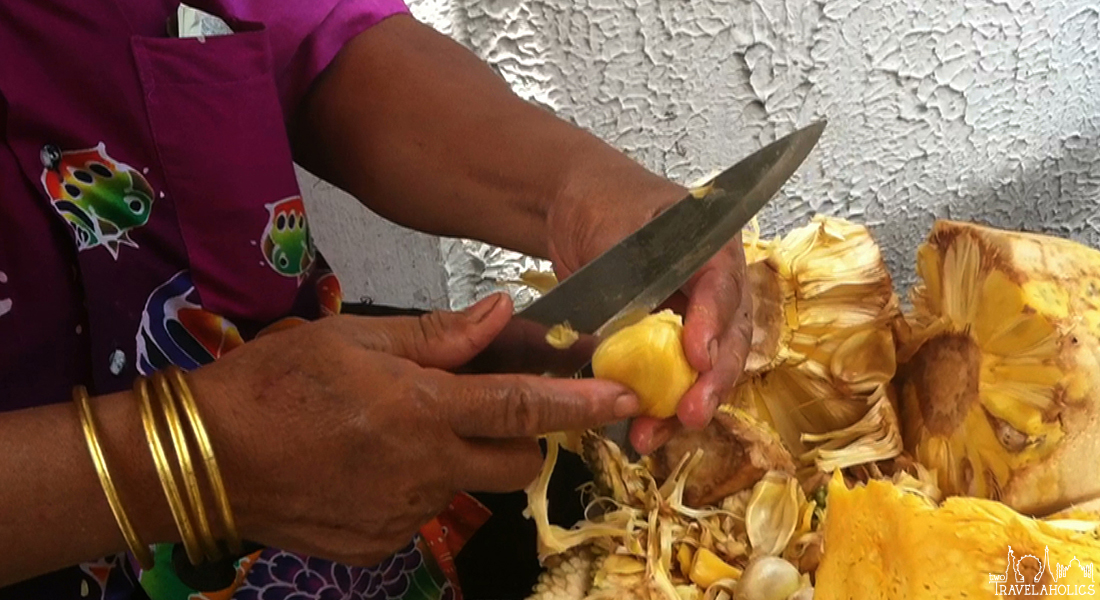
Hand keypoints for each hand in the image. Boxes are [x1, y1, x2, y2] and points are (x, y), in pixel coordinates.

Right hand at [186, 293, 638, 566]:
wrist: (205, 458)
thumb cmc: (274, 383)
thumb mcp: (354, 337)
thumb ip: (437, 335)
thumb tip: (501, 314)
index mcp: (425, 409)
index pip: (525, 405)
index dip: (582, 402)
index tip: (626, 398)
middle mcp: (427, 469)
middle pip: (519, 461)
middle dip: (523, 436)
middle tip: (483, 408)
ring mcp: (405, 515)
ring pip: (467, 488)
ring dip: (456, 459)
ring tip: (394, 432)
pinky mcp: (379, 546)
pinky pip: (420, 515)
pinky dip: (411, 489)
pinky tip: (364, 466)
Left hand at [547, 177, 752, 455]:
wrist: (575, 208)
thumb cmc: (601, 204)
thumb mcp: (618, 227)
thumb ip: (638, 269)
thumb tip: (649, 318)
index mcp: (715, 247)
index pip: (722, 288)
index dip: (713, 325)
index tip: (698, 357)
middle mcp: (715, 288)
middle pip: (729, 340)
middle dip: (711, 382)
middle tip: (691, 413)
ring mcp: (694, 319)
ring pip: (705, 370)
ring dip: (683, 407)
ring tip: (652, 437)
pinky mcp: (667, 343)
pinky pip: (674, 379)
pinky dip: (661, 407)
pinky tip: (642, 432)